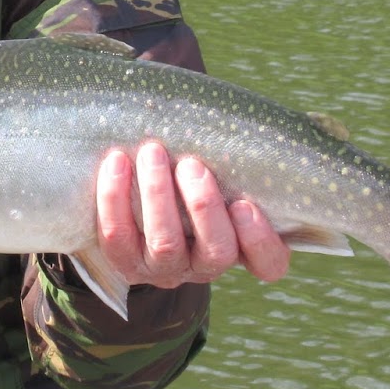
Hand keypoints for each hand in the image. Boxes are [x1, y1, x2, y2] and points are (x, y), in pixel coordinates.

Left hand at [96, 142, 290, 287]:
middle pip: (216, 252)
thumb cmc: (193, 167)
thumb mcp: (225, 164)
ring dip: (159, 196)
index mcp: (243, 248)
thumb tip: (274, 120)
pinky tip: (117, 160)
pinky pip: (117, 236)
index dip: (260, 240)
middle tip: (192, 163)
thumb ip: (243, 153)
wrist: (135, 187)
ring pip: (166, 244)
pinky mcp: (125, 262)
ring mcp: (165, 268)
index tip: (245, 204)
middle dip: (203, 207)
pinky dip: (115, 196)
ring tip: (153, 152)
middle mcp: (206, 265)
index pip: (269, 264)